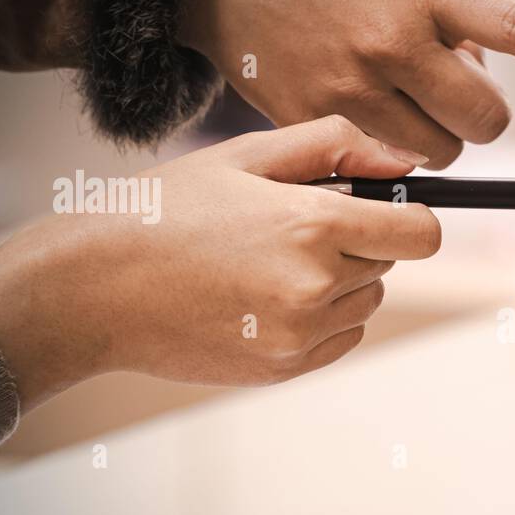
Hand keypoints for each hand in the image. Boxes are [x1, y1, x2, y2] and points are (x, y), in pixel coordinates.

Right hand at [0, 116, 440, 410]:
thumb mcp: (245, 155)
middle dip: (361, 239)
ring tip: (272, 261)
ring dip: (343, 280)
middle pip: (390, 262)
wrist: (94, 288)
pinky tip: (265, 296)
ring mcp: (301, 334)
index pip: (421, 232)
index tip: (382, 207)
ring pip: (368, 301)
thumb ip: (337, 146)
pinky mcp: (285, 368)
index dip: (409, 215)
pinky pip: (341, 338)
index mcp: (313, 224)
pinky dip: (322, 318)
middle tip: (294, 226)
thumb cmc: (166, 209)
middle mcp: (316, 285)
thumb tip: (408, 163)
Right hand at [178, 0, 514, 167]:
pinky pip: (383, 166)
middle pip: (485, 123)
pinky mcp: (313, 118)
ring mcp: (350, 83)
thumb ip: (452, 21)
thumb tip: (480, 88)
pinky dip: (385, 151)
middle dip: (480, 116)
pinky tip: (354, 105)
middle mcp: (392, 36)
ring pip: (439, 156)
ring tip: (395, 93)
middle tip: (448, 87)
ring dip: (434, 137)